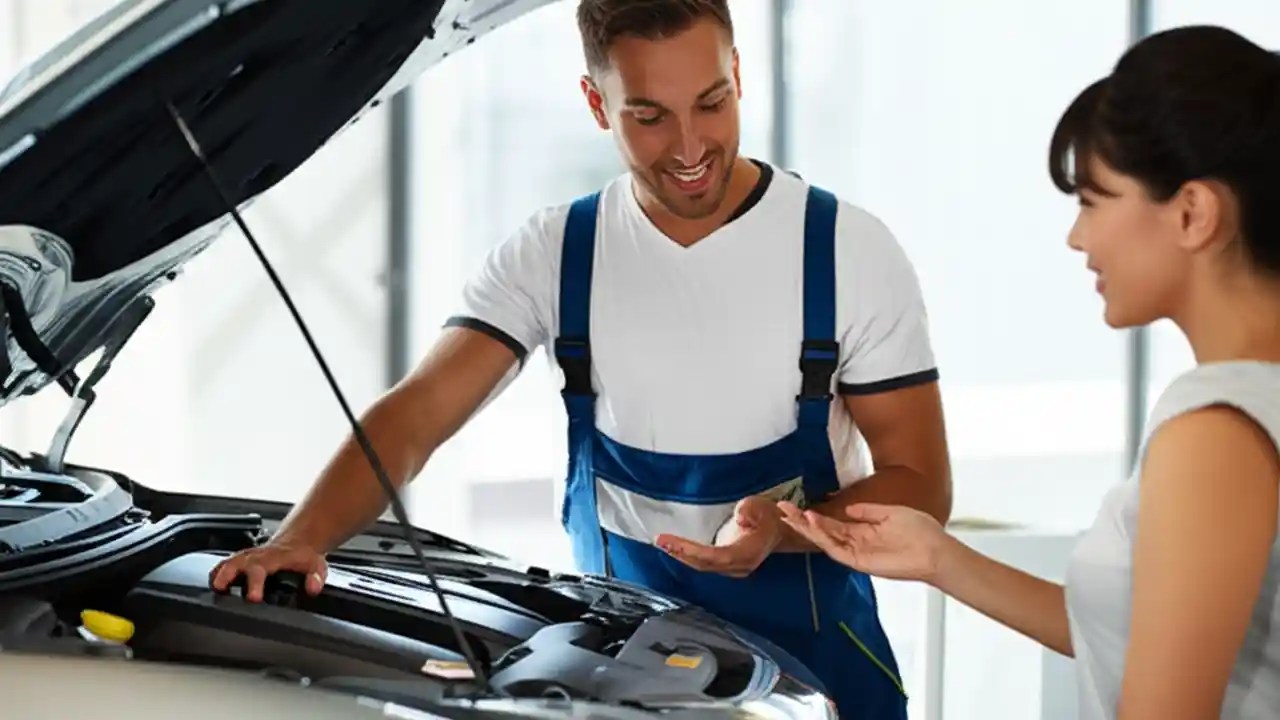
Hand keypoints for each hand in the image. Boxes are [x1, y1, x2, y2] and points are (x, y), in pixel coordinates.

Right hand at [209, 539, 327, 601]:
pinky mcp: (242, 559)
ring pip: (228, 562)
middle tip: (220, 589)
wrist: (298, 543)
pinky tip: (214, 586)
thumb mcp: (317, 566)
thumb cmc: (304, 558)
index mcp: (274, 558)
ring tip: (213, 589)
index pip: (260, 568)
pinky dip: (217, 573)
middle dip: (227, 575)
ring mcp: (248, 556)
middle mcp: (257, 556)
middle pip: (237, 563)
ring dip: (218, 574)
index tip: (253, 597)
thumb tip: (313, 588)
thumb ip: (316, 577)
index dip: (254, 583)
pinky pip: (225, 564)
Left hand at [655, 495, 783, 577]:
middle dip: (680, 553)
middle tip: (660, 541)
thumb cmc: (767, 518)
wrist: (778, 531)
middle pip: (704, 564)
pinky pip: (703, 563)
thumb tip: (740, 518)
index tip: (672, 542)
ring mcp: (731, 568)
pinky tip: (674, 548)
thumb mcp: (761, 506)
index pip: (715, 556)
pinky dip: (687, 556)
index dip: (692, 551)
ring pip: (702, 566)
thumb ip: (751, 510)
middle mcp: (738, 566)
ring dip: (681, 556)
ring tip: (662, 544)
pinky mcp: (725, 565)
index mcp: (747, 554)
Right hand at [777, 501, 947, 583]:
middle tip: (780, 508)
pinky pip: (835, 549)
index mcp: (862, 530)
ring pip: (824, 540)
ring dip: (806, 528)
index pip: (830, 523)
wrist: (935, 549)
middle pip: (822, 531)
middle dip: (801, 521)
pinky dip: (822, 537)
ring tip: (790, 514)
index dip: (813, 515)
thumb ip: (867, 511)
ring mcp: (855, 552)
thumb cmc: (919, 530)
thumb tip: (847, 509)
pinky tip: (812, 523)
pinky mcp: (859, 561)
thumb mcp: (890, 512)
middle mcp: (855, 542)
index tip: (795, 504)